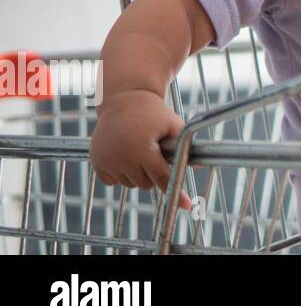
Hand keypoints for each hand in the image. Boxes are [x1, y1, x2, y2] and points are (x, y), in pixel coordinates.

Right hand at [90, 90, 191, 210]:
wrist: (123, 99)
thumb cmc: (153, 112)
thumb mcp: (172, 124)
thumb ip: (183, 146)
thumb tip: (199, 165)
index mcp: (142, 149)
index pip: (162, 178)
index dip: (176, 192)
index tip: (187, 205)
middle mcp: (121, 157)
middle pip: (145, 183)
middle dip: (153, 173)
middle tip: (154, 153)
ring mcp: (106, 160)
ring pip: (129, 183)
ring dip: (137, 174)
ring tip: (140, 150)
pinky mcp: (96, 161)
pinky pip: (112, 180)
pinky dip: (120, 173)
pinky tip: (125, 155)